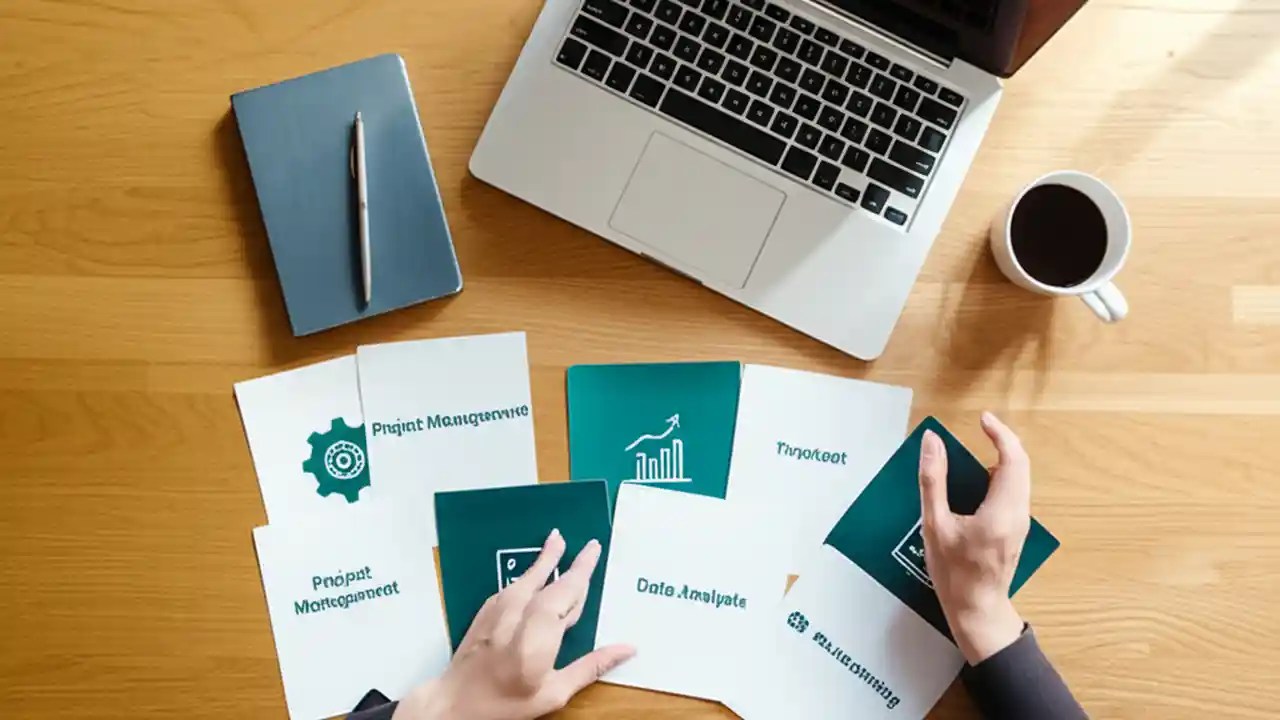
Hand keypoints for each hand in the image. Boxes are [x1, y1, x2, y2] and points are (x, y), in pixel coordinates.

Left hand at [394, 530, 634, 719]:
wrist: (454, 703)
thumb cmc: (506, 703)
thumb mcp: (554, 693)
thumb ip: (590, 667)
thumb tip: (626, 648)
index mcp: (539, 635)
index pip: (567, 593)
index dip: (582, 570)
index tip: (594, 550)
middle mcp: (518, 615)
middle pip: (550, 583)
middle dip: (571, 565)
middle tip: (589, 547)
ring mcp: (498, 611)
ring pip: (527, 578)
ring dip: (544, 559)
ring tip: (557, 540)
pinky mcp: (485, 612)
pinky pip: (510, 587)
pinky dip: (526, 575)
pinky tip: (530, 573)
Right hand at [918, 412, 1030, 665]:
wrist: (976, 608)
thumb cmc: (952, 571)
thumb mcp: (935, 524)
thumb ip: (933, 480)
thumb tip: (932, 442)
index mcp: (1001, 511)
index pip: (1012, 459)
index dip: (1000, 434)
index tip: (982, 419)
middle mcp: (1018, 514)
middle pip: (1020, 465)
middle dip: (1003, 442)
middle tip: (981, 427)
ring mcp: (1021, 523)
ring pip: (1020, 479)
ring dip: (1002, 459)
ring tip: (976, 451)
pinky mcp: (1016, 529)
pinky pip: (1014, 492)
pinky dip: (1001, 477)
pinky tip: (977, 482)